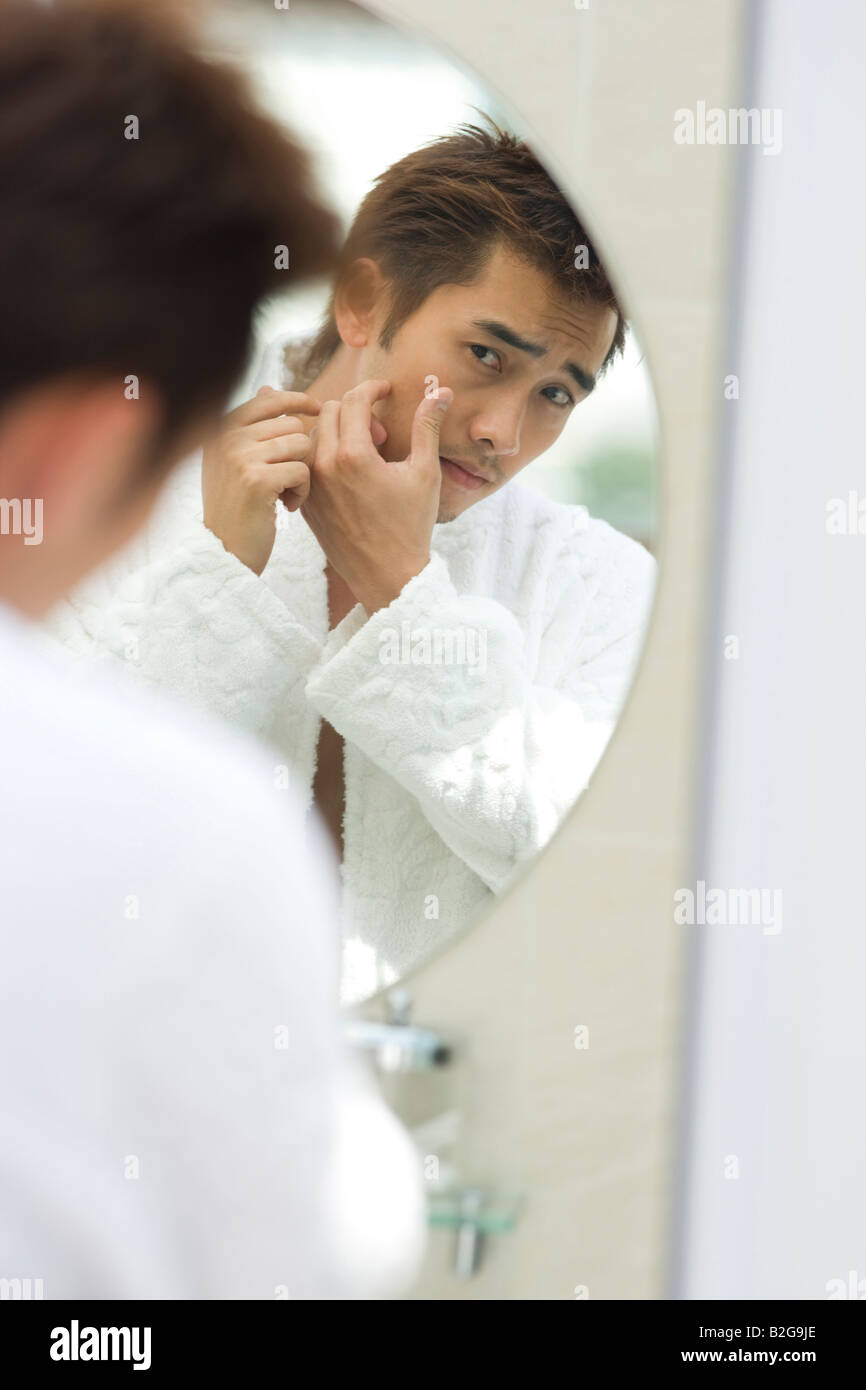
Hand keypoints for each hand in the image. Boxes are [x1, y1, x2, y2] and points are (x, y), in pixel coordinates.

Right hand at [202, 386, 320, 574]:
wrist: (223, 554)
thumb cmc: (236, 509)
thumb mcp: (233, 461)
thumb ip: (250, 426)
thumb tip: (268, 387)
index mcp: (220, 427)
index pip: (269, 399)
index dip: (298, 400)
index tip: (317, 409)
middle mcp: (226, 436)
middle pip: (292, 425)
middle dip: (301, 452)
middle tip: (289, 481)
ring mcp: (239, 456)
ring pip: (301, 444)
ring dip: (304, 473)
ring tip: (288, 494)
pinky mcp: (256, 479)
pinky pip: (302, 469)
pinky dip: (303, 490)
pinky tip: (288, 507)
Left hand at [302, 379, 452, 612]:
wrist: (387, 576)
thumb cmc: (411, 527)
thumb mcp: (425, 474)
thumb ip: (427, 427)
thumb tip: (442, 392)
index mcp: (353, 456)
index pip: (353, 400)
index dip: (372, 388)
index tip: (384, 390)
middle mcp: (325, 467)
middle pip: (328, 411)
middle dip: (355, 410)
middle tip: (381, 434)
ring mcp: (311, 487)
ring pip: (314, 436)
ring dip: (338, 433)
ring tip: (367, 456)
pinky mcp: (306, 503)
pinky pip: (307, 464)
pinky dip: (325, 457)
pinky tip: (350, 475)